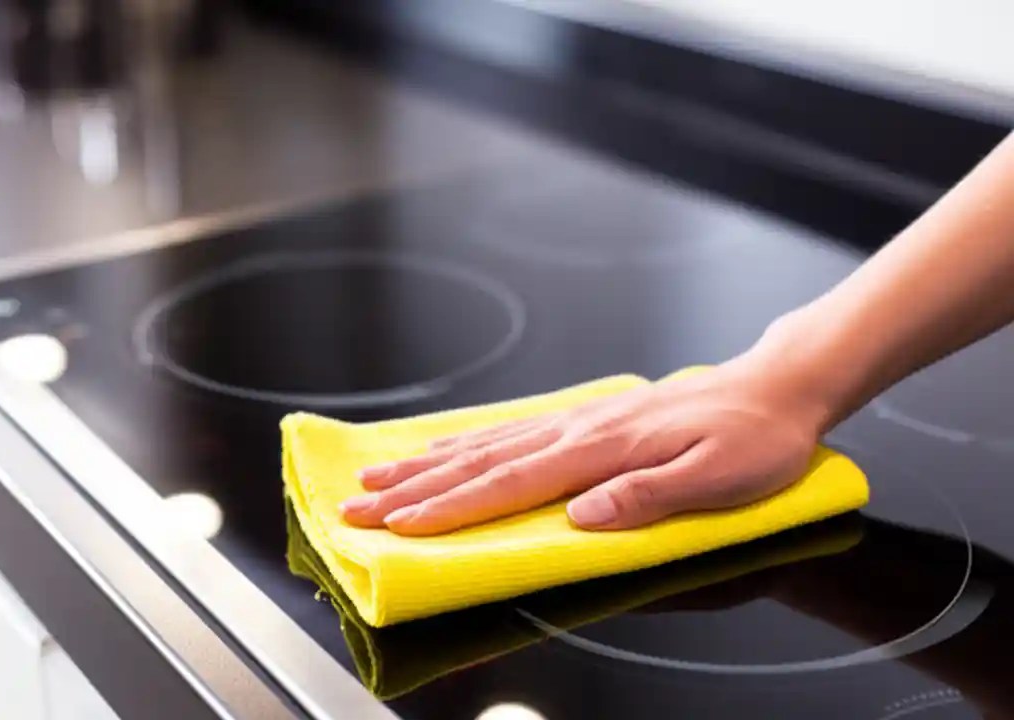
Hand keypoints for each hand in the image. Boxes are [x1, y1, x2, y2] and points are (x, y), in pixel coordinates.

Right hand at [339, 355, 831, 535]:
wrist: (772, 387)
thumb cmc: (753, 439)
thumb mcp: (719, 478)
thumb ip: (647, 497)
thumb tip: (581, 518)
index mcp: (602, 450)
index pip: (511, 484)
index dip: (452, 508)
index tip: (400, 525)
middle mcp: (575, 431)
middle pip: (479, 464)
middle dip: (413, 489)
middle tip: (356, 505)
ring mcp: (574, 421)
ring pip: (484, 446)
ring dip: (424, 465)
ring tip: (374, 477)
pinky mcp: (581, 420)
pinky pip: (507, 432)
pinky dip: (462, 444)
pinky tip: (438, 451)